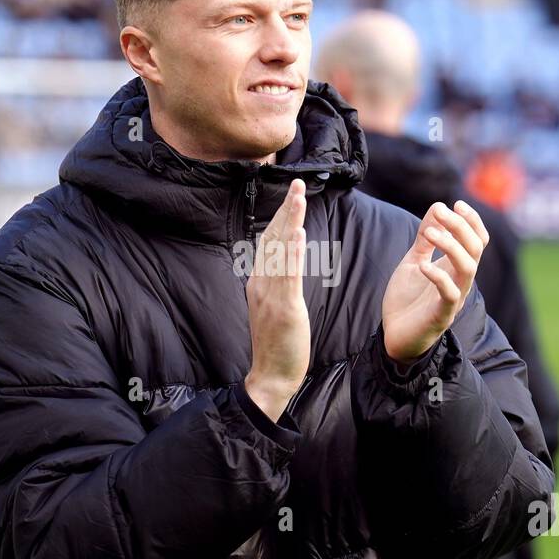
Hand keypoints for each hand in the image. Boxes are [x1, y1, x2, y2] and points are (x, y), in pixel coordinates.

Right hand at [244, 179, 310, 421]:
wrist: (271, 375)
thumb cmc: (277, 343)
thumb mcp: (275, 306)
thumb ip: (277, 283)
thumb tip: (285, 262)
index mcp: (259, 282)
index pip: (269, 241)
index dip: (280, 216)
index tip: (292, 195)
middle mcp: (261, 283)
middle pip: (272, 238)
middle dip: (286, 209)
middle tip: (298, 183)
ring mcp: (270, 294)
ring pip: (280, 250)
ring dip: (290, 221)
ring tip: (299, 197)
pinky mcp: (284, 307)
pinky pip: (287, 275)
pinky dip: (291, 252)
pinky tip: (297, 233)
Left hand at [381, 200, 489, 364]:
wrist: (395, 337)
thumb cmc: (407, 300)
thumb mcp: (413, 261)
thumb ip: (425, 238)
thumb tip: (437, 206)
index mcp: (456, 268)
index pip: (478, 240)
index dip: (472, 221)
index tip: (456, 203)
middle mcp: (460, 281)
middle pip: (476, 248)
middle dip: (460, 226)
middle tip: (440, 211)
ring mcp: (454, 298)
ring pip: (468, 268)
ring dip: (451, 246)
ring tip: (431, 233)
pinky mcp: (442, 315)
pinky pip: (449, 294)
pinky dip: (439, 277)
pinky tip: (423, 265)